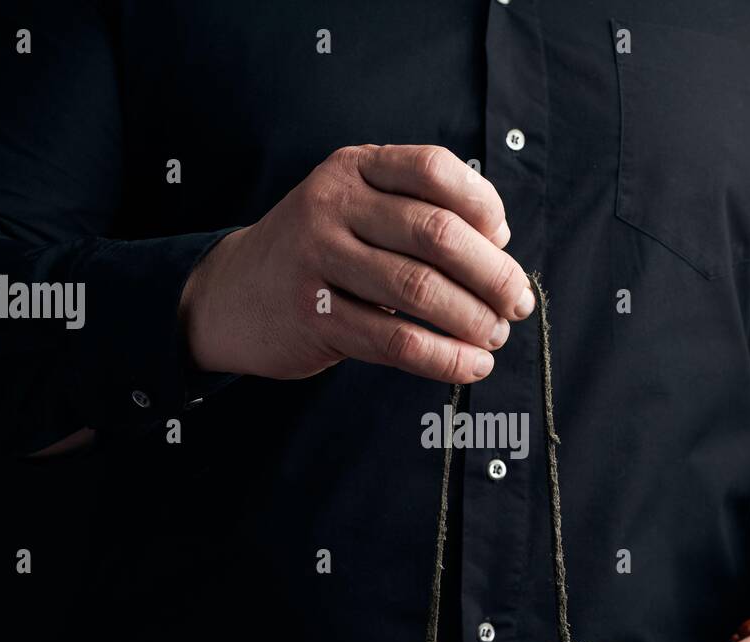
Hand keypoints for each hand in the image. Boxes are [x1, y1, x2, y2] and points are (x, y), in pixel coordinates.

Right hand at [180, 144, 535, 382]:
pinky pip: (394, 340)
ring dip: (472, 319)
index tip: (504, 244)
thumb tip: (499, 241)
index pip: (435, 170)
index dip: (484, 206)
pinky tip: (469, 366)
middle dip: (492, 274)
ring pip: (418, 289)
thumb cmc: (319, 252)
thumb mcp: (358, 209)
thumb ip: (421, 212)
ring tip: (494, 336)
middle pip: (436, 233)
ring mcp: (317, 259)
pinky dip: (443, 358)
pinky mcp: (312, 317)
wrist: (232, 295)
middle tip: (517, 302)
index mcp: (354, 167)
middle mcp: (332, 204)